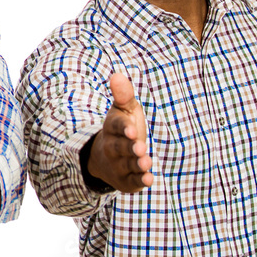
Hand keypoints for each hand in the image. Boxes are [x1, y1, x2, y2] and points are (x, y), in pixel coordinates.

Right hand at [87, 72, 152, 192]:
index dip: (123, 128)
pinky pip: (132, 181)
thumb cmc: (122, 129)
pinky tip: (149, 179)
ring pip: (127, 165)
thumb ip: (124, 95)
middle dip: (129, 147)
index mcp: (111, 128)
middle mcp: (112, 147)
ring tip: (146, 161)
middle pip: (119, 147)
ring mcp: (118, 165)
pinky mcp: (126, 180)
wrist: (107, 158)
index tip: (132, 129)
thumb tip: (117, 75)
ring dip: (137, 164)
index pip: (116, 126)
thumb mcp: (124, 110)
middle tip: (140, 147)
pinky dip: (139, 181)